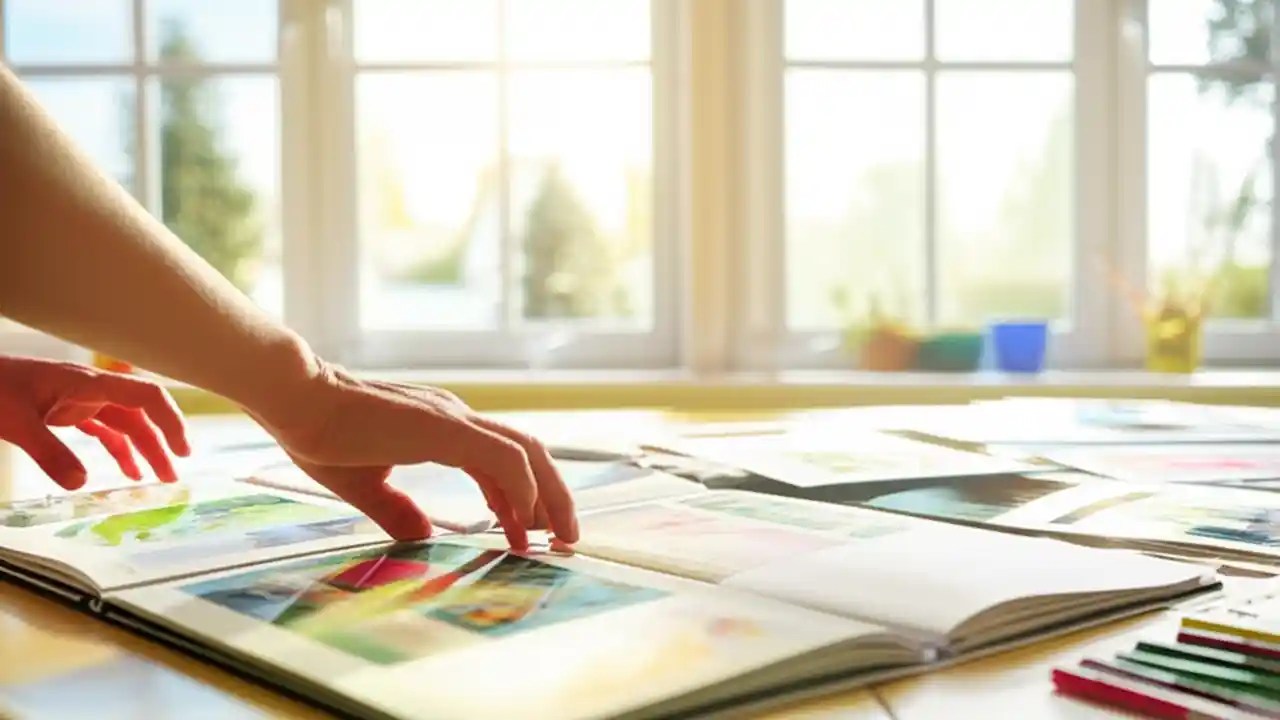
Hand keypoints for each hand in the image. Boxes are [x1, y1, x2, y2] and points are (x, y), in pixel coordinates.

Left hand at [0, 355, 189, 488]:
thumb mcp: (15, 421)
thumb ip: (48, 451)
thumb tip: (80, 483)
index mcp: (88, 383)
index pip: (146, 397)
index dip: (170, 421)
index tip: (181, 450)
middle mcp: (90, 390)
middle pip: (139, 415)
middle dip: (158, 445)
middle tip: (170, 477)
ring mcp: (79, 400)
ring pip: (123, 425)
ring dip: (141, 450)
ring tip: (155, 479)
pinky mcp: (66, 411)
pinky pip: (103, 430)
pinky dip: (117, 450)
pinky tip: (125, 471)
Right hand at [249, 362, 577, 548]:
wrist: (296, 401)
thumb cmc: (321, 435)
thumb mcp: (366, 485)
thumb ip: (396, 510)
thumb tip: (421, 536)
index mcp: (441, 428)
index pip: (501, 462)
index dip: (521, 499)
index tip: (529, 535)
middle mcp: (456, 418)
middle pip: (527, 454)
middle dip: (552, 497)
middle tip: (563, 540)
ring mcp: (453, 419)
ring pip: (526, 453)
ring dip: (549, 495)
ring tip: (558, 537)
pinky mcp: (444, 427)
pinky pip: (502, 456)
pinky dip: (521, 486)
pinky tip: (523, 518)